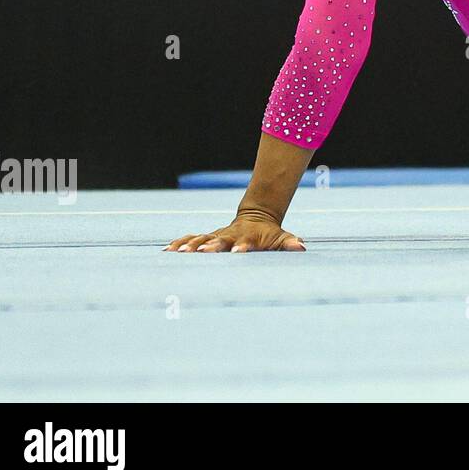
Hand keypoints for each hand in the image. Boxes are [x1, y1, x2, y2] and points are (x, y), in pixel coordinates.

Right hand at [164, 211, 305, 252]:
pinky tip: (167, 251)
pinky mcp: (207, 237)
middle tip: (202, 251)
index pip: (245, 243)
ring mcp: (217, 235)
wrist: (257, 217)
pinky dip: (180, 243)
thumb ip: (289, 242)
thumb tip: (301, 247)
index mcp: (248, 237)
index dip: (242, 247)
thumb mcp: (281, 237)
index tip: (238, 252)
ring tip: (178, 252)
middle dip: (212, 245)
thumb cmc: (269, 234)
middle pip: (219, 240)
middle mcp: (230, 235)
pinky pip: (191, 239)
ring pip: (202, 238)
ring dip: (191, 245)